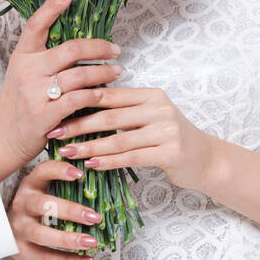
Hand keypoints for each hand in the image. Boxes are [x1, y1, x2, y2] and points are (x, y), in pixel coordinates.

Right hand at [0, 0, 121, 181]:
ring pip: (80, 75)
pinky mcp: (46, 114)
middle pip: (71, 49)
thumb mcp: (22, 75)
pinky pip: (80, 99)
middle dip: (99, 47)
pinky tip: (104, 95)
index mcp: (22, 56)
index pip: (36, 24)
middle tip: (115, 49)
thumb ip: (44, 59)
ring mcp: (36, 92)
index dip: (52, 7)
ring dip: (104, 72)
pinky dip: (96, 96)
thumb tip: (77, 45)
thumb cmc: (16, 107)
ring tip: (116, 72)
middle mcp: (28, 70)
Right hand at [7, 158, 100, 259]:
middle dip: (70, 211)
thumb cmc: (35, 208)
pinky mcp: (24, 249)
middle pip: (43, 205)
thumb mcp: (43, 190)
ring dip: (68, 239)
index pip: (42, 172)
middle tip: (94, 217)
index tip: (80, 174)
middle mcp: (23, 204)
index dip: (60, 171)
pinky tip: (86, 258)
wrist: (9, 232)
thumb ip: (64, 185)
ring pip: (42, 234)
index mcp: (30, 185)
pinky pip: (47, 256)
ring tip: (91, 241)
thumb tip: (99, 183)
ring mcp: (21, 228)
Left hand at [47, 86, 215, 190]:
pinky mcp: (171, 152)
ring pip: (119, 139)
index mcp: (150, 94)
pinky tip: (91, 165)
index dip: (80, 101)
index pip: (109, 94)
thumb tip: (78, 107)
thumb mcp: (149, 116)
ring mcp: (167, 130)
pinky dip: (109, 161)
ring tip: (67, 152)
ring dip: (89, 147)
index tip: (55, 109)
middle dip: (78, 125)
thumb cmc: (169, 138)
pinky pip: (132, 157)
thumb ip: (123, 110)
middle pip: (110, 116)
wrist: (205, 159)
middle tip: (53, 133)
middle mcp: (160, 108)